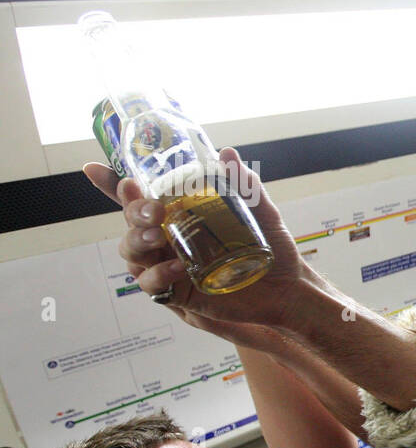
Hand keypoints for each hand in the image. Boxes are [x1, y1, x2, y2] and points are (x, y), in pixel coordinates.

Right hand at [84, 148, 314, 329]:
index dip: (111, 185)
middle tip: (152, 208)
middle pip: (130, 222)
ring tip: (156, 235)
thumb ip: (244, 186)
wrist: (290, 289)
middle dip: (131, 211)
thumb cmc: (272, 250)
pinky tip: (178, 266)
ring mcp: (169, 266)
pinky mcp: (178, 293)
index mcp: (181, 217)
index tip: (93, 168)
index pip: (139, 199)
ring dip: (137, 240)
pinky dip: (159, 274)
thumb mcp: (262, 214)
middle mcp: (169, 239)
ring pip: (133, 252)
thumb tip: (227, 155)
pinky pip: (153, 285)